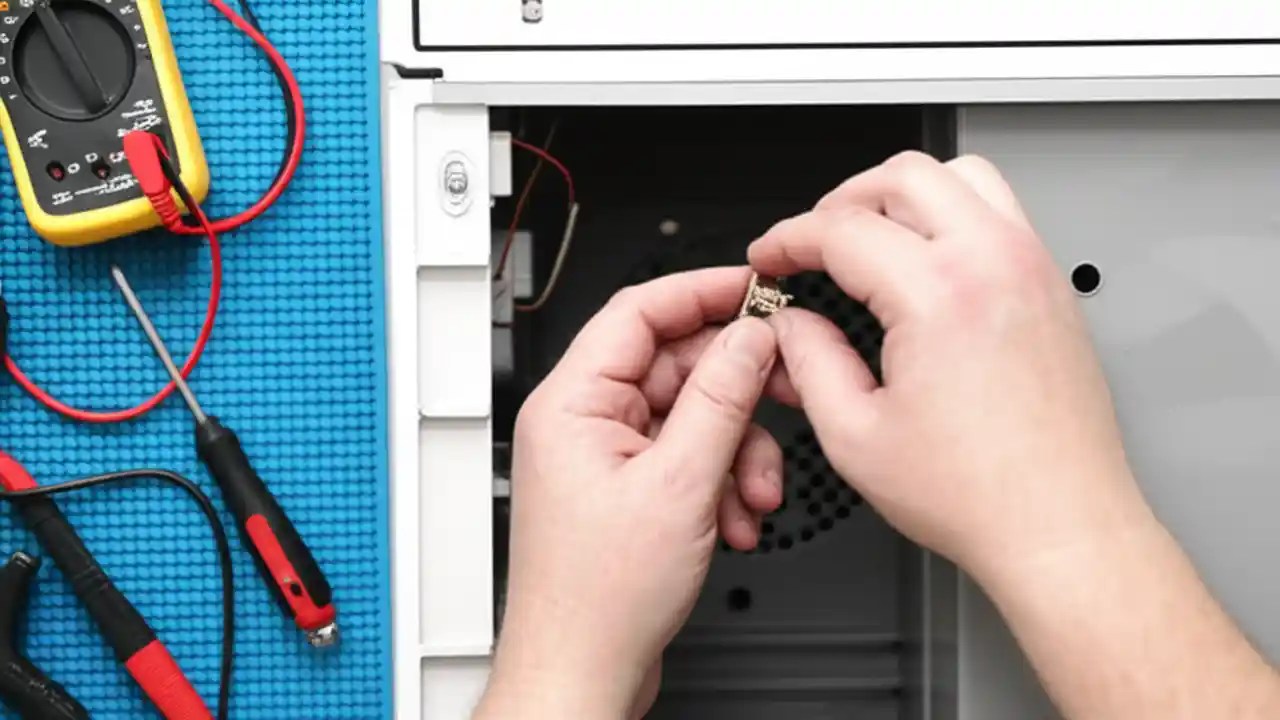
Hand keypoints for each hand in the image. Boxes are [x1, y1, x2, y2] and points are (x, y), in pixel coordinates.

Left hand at [475, 267, 789, 718]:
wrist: (583, 671)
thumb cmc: (598, 598)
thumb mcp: (680, 483)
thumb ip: (721, 399)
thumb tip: (749, 336)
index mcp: (573, 403)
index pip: (639, 312)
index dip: (702, 292)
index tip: (756, 289)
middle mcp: (584, 423)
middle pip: (676, 366)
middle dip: (738, 396)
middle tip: (786, 397)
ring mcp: (607, 458)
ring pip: (692, 417)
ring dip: (737, 452)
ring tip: (754, 494)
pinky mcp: (629, 491)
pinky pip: (688, 458)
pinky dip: (721, 483)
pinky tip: (735, 521)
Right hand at [747, 152, 1151, 579]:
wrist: (1061, 527)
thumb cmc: (978, 496)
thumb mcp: (855, 437)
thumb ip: (809, 363)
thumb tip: (790, 327)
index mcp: (938, 294)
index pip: (842, 227)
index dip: (788, 238)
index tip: (770, 258)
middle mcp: (994, 264)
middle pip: (903, 176)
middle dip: (841, 200)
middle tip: (811, 241)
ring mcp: (1032, 269)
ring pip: (961, 176)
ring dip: (902, 194)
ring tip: (868, 234)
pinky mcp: (1052, 288)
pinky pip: (999, 211)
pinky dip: (951, 213)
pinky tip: (925, 260)